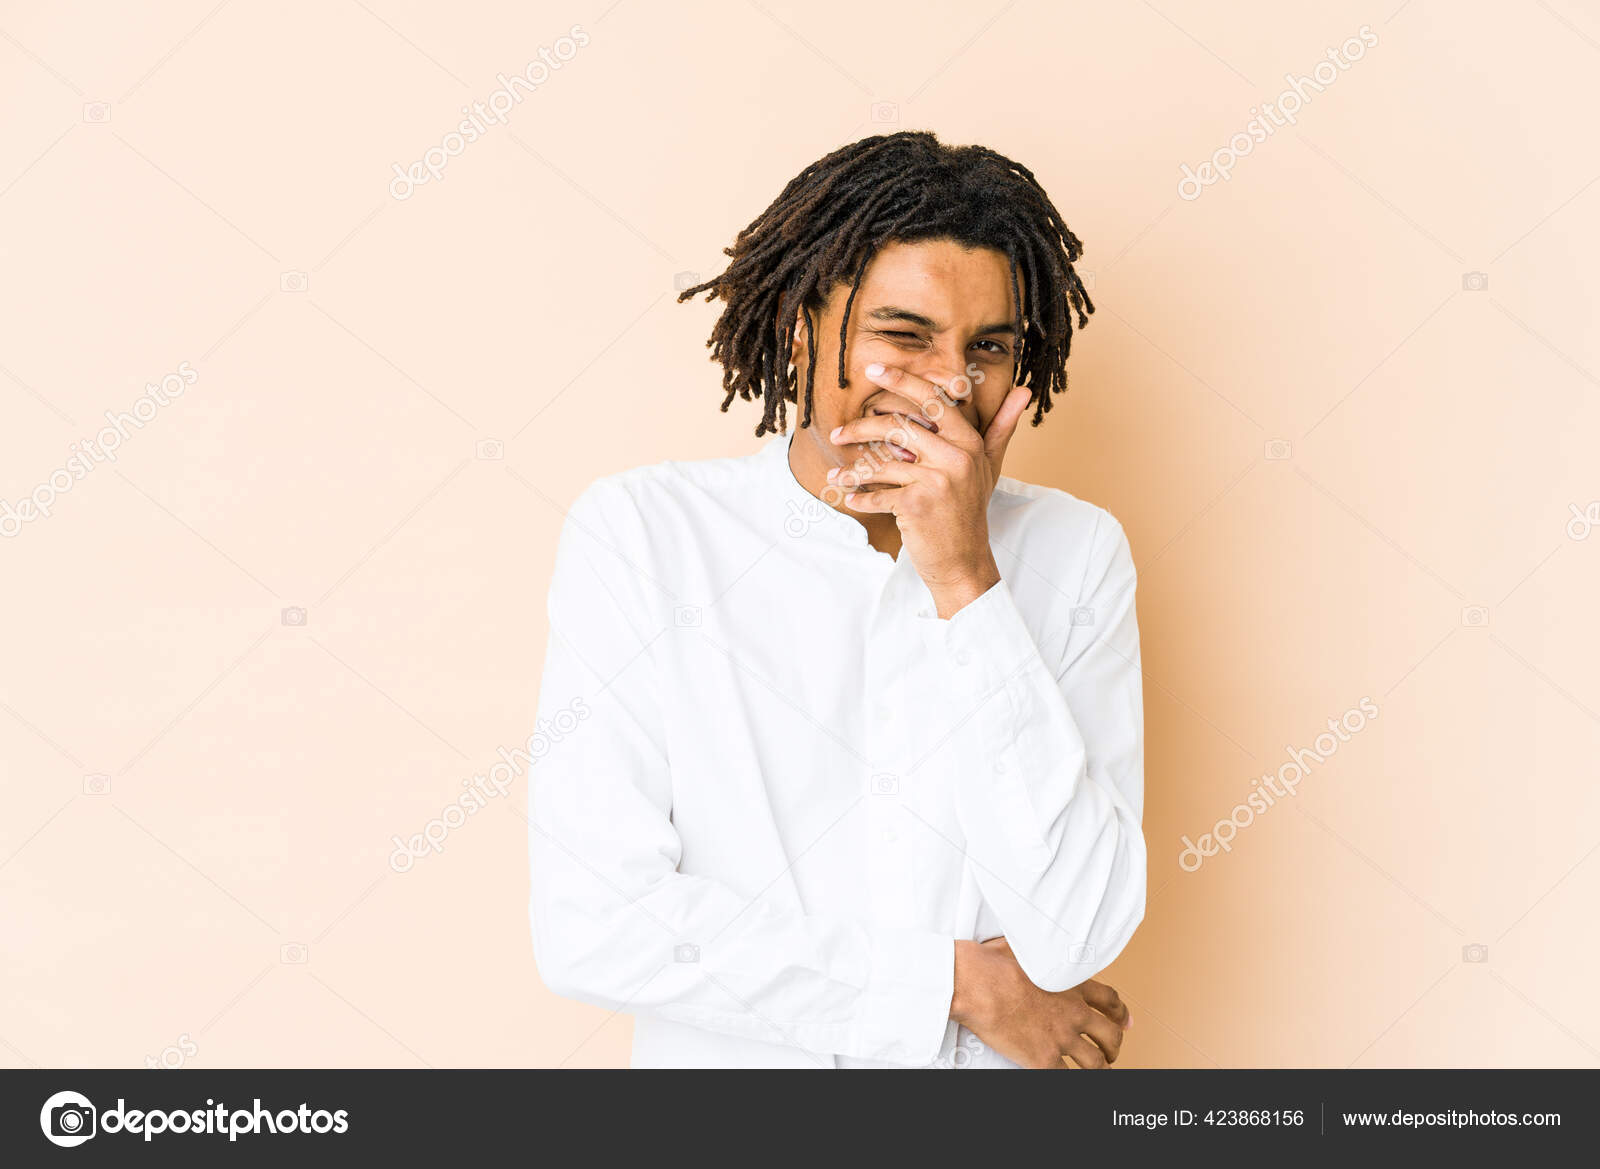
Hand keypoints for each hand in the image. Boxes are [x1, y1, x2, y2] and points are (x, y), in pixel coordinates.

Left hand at [826, 363, 1031, 617]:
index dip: (901, 380)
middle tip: (838, 432)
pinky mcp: (917, 505)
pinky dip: (859, 498)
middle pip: (897, 427)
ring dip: (852, 469)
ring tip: (836, 473)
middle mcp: (956, 457)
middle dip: (861, 428)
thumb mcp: (989, 467)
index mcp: (970, 442)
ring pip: (881, 463)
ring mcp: (936, 481)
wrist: (964, 562)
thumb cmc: (970, 511)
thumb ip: (1001, 428)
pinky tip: (848, 498)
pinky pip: (877, 494)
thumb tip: (1023, 390)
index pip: (932, 400)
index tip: (873, 368)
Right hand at [950, 937, 1130, 1068]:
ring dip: (1100, 1068)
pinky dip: (1070, 1079)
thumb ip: (1043, 954)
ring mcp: (1061, 1037)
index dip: (1120, 1013)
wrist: (975, 983)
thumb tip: (1038, 948)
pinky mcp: (1043, 1058)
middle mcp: (1073, 1012)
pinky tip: (1066, 1077)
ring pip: (1094, 1062)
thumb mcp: (1027, 947)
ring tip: (1097, 1072)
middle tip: (1111, 1052)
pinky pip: (1066, 1077)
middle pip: (1110, 1035)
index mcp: (1071, 983)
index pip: (1108, 1000)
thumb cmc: (992, 963)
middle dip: (1114, 1047)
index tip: (1124, 1021)